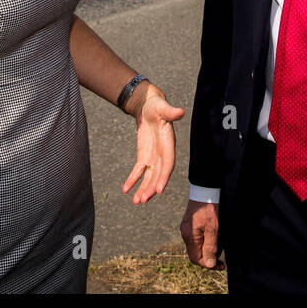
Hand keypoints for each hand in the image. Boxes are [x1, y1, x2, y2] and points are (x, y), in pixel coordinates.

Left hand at [123, 84, 184, 204]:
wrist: (149, 106)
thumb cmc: (157, 105)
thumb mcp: (162, 107)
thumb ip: (171, 112)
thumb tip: (181, 112)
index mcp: (169, 143)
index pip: (168, 163)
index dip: (164, 177)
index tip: (159, 190)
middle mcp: (163, 153)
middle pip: (158, 174)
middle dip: (151, 188)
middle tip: (142, 200)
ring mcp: (154, 156)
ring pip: (149, 177)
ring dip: (143, 189)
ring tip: (136, 202)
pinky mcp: (144, 156)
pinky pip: (139, 171)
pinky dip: (133, 180)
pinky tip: (126, 190)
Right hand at [180, 199, 223, 269]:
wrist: (205, 190)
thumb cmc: (210, 208)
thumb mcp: (213, 228)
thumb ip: (210, 247)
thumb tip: (209, 264)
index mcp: (190, 236)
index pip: (195, 258)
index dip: (208, 265)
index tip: (220, 265)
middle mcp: (185, 234)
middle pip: (195, 254)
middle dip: (208, 258)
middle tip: (221, 259)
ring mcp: (186, 229)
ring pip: (196, 247)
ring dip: (207, 251)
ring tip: (218, 248)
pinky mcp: (189, 224)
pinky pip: (196, 239)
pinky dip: (204, 242)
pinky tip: (212, 239)